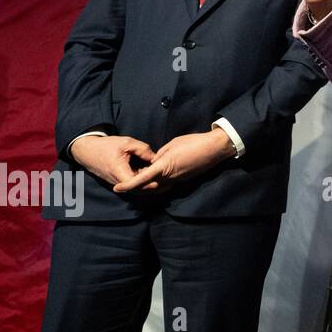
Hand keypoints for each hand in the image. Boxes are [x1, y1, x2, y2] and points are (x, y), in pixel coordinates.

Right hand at [70, 135, 155, 185]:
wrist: (87, 151)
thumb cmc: (106, 146)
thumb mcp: (126, 142)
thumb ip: (143, 149)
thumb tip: (156, 158)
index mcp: (119, 172)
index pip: (138, 184)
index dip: (151, 180)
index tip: (162, 175)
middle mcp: (118, 182)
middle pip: (139, 188)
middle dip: (152, 183)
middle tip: (166, 177)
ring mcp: (117, 183)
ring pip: (135, 188)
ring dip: (147, 183)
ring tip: (161, 175)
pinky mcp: (117, 182)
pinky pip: (131, 185)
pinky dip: (141, 181)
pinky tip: (151, 174)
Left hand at [111, 129, 236, 193]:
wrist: (214, 148)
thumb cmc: (193, 142)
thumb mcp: (172, 144)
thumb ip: (160, 155)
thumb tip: (154, 162)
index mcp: (164, 166)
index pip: (142, 179)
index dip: (128, 185)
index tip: (117, 189)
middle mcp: (170, 177)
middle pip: (148, 187)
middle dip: (136, 187)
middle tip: (125, 183)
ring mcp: (177, 180)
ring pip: (157, 187)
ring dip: (147, 186)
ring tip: (140, 178)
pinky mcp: (183, 179)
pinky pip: (167, 184)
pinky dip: (158, 182)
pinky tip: (156, 175)